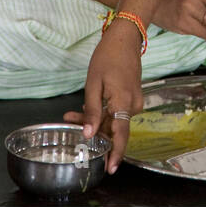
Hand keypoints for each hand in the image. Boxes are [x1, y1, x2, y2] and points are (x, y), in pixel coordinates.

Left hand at [63, 21, 143, 173]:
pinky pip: (118, 112)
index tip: (110, 169)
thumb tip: (88, 134)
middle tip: (70, 125)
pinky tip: (87, 109)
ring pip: (114, 120)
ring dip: (95, 122)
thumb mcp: (94, 83)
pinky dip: (103, 114)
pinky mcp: (133, 96)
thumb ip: (92, 111)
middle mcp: (133, 105)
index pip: (121, 135)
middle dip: (93, 133)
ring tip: (72, 115)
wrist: (125, 37)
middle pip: (114, 128)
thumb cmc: (107, 57)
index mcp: (124, 102)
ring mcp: (135, 101)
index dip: (116, 154)